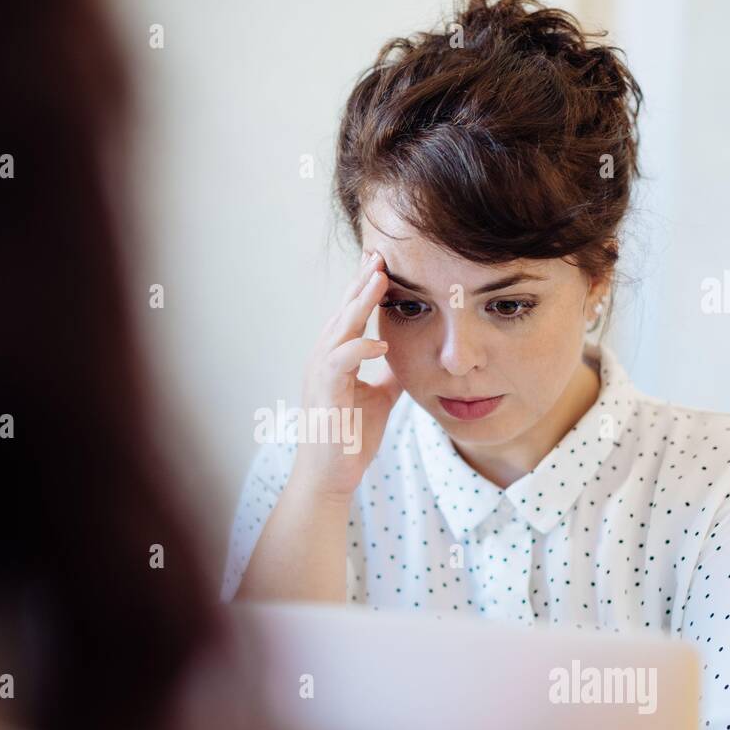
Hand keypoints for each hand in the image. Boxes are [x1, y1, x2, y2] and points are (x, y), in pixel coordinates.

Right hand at [289, 250, 402, 500]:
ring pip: (339, 329)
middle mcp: (323, 360)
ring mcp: (320, 376)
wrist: (331, 477)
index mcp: (335, 358)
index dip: (366, 288)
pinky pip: (340, 364)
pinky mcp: (325, 396)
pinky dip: (359, 350)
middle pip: (343, 311)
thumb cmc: (351, 438)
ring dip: (359, 304)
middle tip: (381, 253)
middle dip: (361, 282)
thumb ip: (389, 373)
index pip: (351, 314)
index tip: (385, 262)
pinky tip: (380, 343)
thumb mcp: (379, 397)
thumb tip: (408, 354)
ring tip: (380, 280)